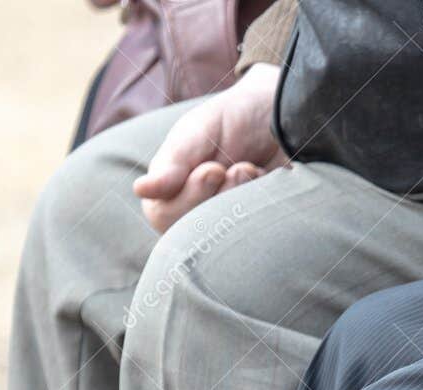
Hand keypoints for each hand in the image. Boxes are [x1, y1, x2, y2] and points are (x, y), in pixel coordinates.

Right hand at [133, 64, 287, 232]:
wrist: (281, 120)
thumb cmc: (233, 120)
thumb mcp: (200, 133)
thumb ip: (173, 163)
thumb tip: (140, 190)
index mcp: (168, 187)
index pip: (163, 216)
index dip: (191, 196)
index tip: (215, 168)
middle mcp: (190, 209)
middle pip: (193, 231)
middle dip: (221, 197)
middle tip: (240, 168)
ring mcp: (221, 221)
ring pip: (224, 235)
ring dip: (242, 199)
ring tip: (251, 170)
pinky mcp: (251, 227)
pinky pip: (253, 235)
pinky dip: (261, 206)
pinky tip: (265, 183)